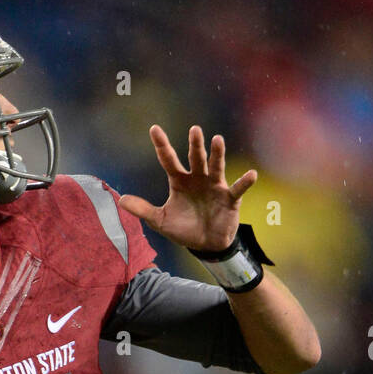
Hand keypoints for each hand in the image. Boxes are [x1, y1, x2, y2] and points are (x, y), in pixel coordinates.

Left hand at [119, 126, 256, 252]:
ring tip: (217, 140)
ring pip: (216, 166)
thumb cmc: (184, 229)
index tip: (154, 129)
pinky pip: (238, 188)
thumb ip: (143, 209)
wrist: (205, 245)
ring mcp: (215, 186)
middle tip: (194, 130)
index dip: (161, 145)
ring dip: (217, 154)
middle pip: (196, 159)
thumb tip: (121, 200)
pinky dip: (245, 182)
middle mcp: (198, 179)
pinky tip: (251, 174)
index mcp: (179, 181)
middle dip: (195, 145)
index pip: (168, 160)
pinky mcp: (230, 198)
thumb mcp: (160, 221)